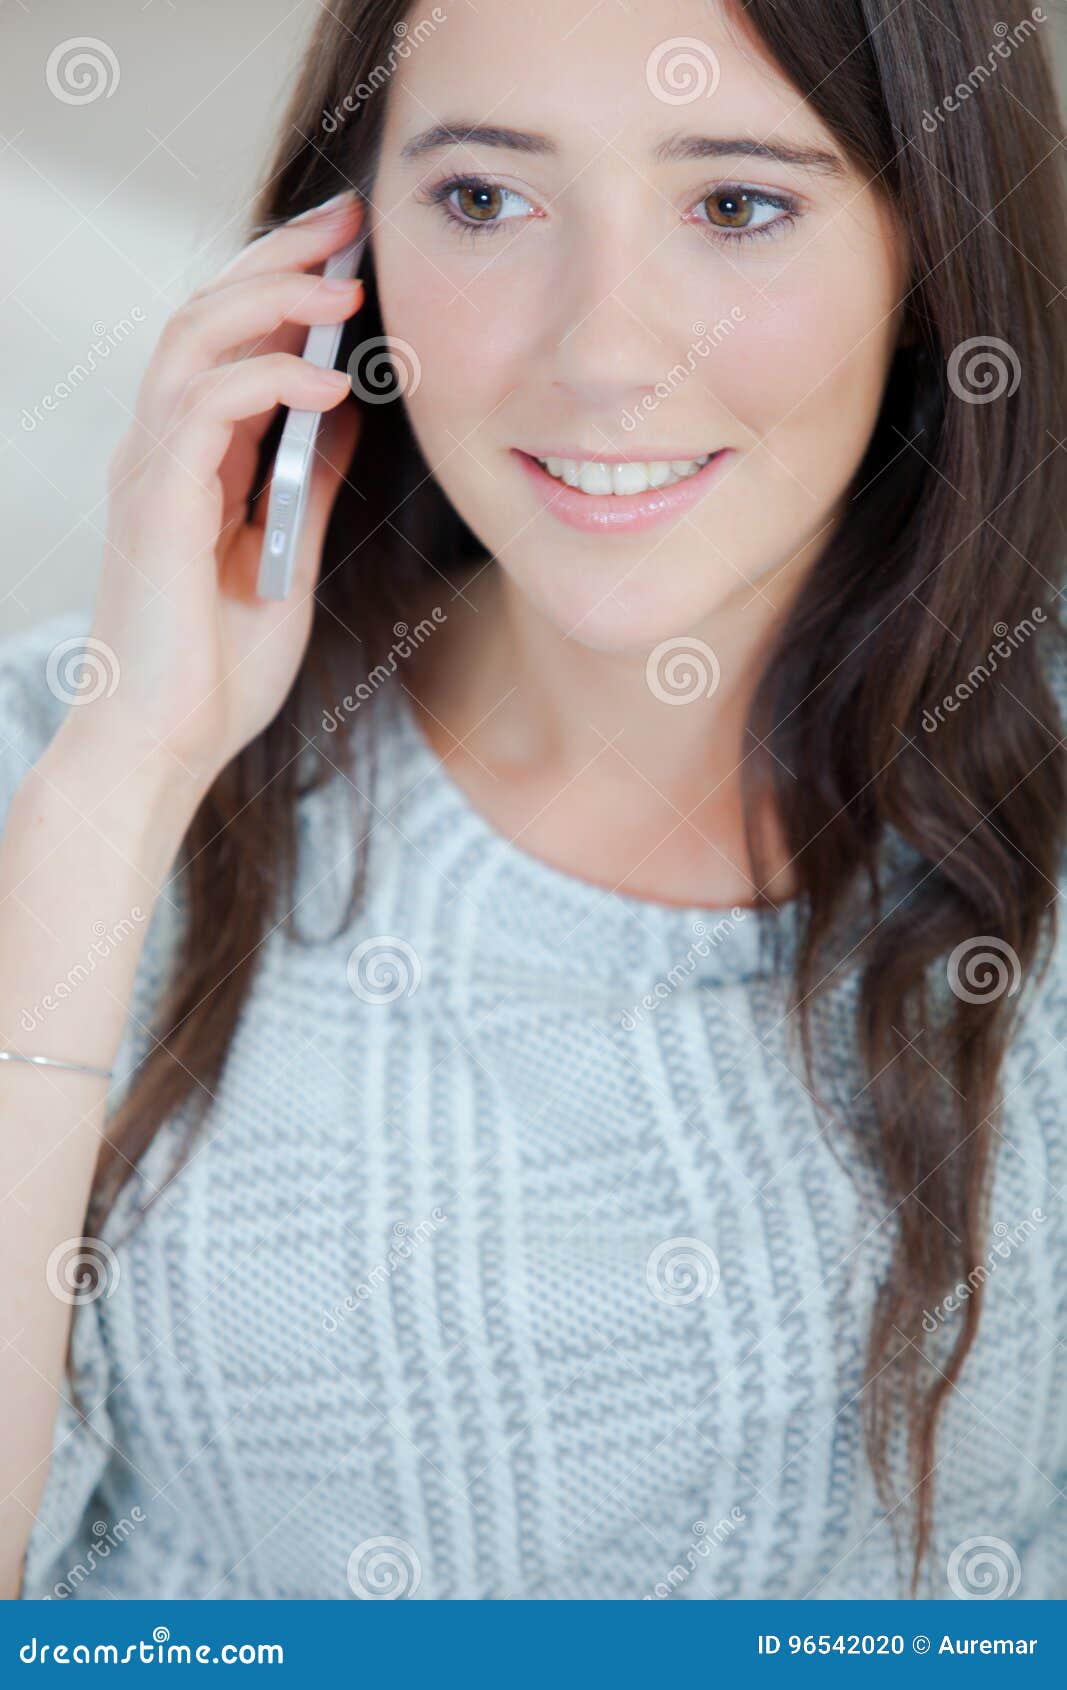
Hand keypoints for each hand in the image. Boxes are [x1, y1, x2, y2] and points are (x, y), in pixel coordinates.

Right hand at [53, 192, 366, 794]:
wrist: (164, 745)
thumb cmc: (216, 670)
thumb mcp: (287, 558)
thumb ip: (307, 484)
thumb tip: (348, 415)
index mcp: (193, 458)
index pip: (231, 337)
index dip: (285, 279)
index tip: (352, 245)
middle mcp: (162, 449)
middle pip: (206, 312)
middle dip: (279, 257)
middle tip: (351, 220)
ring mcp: (151, 471)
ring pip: (193, 338)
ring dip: (271, 298)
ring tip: (346, 285)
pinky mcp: (156, 504)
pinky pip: (204, 409)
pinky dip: (267, 380)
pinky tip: (330, 383)